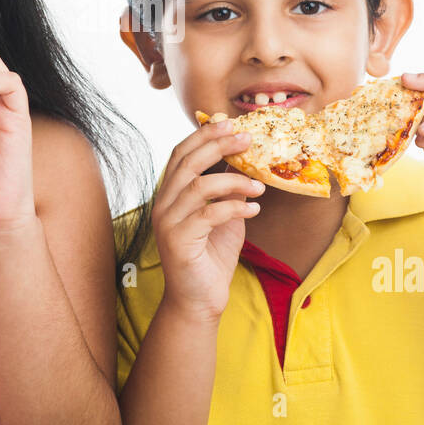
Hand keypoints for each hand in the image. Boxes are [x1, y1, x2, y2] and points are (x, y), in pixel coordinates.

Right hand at [152, 120, 263, 322]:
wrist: (200, 300)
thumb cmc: (211, 257)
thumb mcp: (222, 215)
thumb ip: (225, 189)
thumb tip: (241, 159)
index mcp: (170, 194)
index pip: (180, 154)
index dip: (204, 136)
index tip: (231, 124)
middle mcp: (163, 205)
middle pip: (187, 163)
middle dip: (218, 145)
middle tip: (247, 139)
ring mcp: (168, 223)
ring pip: (199, 186)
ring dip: (235, 180)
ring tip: (260, 184)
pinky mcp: (179, 242)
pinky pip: (209, 214)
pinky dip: (236, 207)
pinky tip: (254, 209)